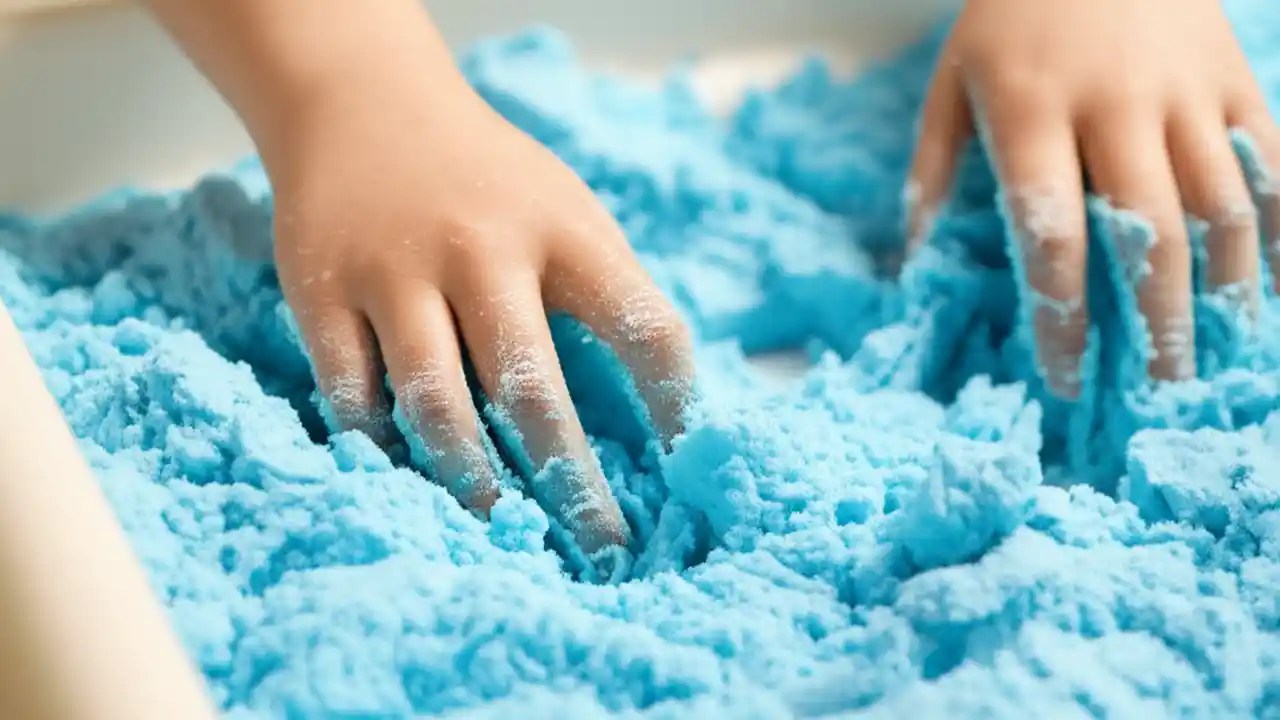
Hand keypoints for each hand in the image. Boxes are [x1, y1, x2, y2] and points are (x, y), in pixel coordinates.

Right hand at [144, 0, 693, 552]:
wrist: (364, 105)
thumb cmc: (487, 180)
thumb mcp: (566, 210)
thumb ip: (605, 292)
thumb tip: (658, 406)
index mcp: (563, 232)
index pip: (642, 325)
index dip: (675, 402)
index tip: (686, 463)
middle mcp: (482, 251)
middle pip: (531, 388)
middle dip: (570, 480)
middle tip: (599, 546)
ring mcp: (396, 272)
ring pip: (436, 402)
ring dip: (472, 480)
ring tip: (500, 527)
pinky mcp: (324, 291)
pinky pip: (351, 393)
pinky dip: (381, 447)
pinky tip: (407, 477)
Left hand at [906, 0, 1279, 397]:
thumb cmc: (1010, 15)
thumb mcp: (951, 80)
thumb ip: (935, 169)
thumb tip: (917, 261)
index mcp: (1032, 110)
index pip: (1051, 234)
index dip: (1062, 316)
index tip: (1065, 378)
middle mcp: (1115, 104)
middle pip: (1150, 232)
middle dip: (1158, 322)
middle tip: (1162, 390)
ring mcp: (1185, 89)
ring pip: (1223, 204)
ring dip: (1227, 289)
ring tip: (1222, 353)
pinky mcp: (1234, 75)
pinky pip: (1269, 161)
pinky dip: (1275, 227)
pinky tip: (1265, 284)